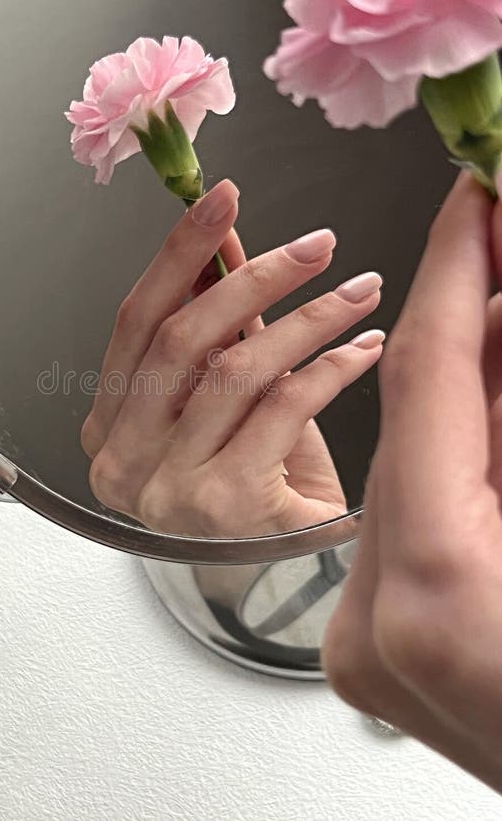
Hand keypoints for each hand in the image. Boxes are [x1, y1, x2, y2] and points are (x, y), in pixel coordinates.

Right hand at [81, 179, 383, 535]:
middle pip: (180, 340)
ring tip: (355, 290)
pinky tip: (361, 345)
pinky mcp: (225, 506)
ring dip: (305, 318)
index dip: (177, 255)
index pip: (134, 322)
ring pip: (235, 370)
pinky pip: (280, 409)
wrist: (285, 559)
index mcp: (108, 428)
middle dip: (253, 278)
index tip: (218, 201)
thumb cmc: (252, 474)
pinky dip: (329, 367)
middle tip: (313, 246)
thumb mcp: (223, 391)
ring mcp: (167, 489)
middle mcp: (123, 461)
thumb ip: (215, 320)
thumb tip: (224, 237)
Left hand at [324, 173, 501, 792]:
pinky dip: (450, 461)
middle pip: (412, 424)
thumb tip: (491, 312)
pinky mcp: (372, 650)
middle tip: (493, 247)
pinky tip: (480, 412)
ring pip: (406, 469)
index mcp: (442, 591)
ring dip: (461, 392)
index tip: (472, 204)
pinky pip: (406, 523)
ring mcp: (365, 643)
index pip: (429, 381)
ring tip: (491, 313)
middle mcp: (376, 621)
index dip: (454, 272)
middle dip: (464, 328)